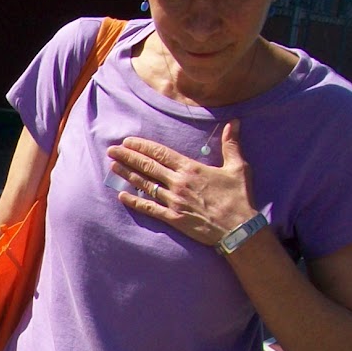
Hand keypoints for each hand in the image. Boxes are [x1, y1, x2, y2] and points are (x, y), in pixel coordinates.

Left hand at [107, 120, 258, 248]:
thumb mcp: (238, 167)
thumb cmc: (239, 197)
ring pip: (145, 185)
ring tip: (112, 167)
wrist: (239, 228)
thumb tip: (234, 122)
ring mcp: (173, 201)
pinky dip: (134, 202)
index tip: (128, 141)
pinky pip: (149, 208)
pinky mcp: (173, 218)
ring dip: (127, 175)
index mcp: (192, 169)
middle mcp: (179, 183)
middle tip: (111, 150)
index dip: (142, 146)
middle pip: (148, 167)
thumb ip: (232, 144)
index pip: (161, 154)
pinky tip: (121, 196)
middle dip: (128, 157)